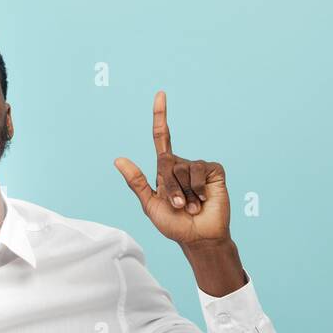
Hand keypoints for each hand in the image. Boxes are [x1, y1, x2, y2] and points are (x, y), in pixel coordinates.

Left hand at [115, 90, 230, 247]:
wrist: (198, 238)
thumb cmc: (174, 225)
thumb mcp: (150, 204)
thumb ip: (136, 182)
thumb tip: (118, 159)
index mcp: (166, 171)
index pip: (162, 138)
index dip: (161, 116)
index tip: (161, 94)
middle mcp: (182, 164)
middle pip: (166, 161)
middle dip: (168, 187)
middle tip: (176, 205)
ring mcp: (199, 167)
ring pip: (182, 168)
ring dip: (183, 192)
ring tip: (190, 205)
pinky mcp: (214, 171)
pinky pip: (199, 170)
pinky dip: (196, 189)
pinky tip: (202, 200)